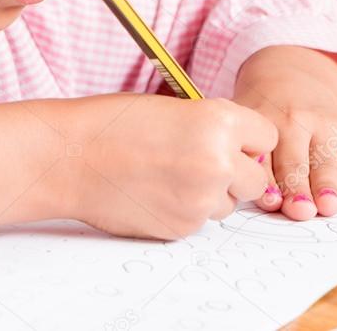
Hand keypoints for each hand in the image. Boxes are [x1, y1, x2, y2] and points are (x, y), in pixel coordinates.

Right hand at [66, 93, 277, 239]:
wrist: (70, 157)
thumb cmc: (112, 124)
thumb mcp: (172, 107)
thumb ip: (211, 126)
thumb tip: (241, 149)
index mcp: (218, 122)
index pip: (267, 137)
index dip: (247, 139)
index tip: (232, 141)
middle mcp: (218, 162)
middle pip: (256, 179)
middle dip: (235, 172)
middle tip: (199, 162)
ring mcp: (201, 200)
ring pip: (227, 204)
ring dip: (208, 194)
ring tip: (166, 175)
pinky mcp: (181, 227)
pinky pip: (198, 221)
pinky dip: (181, 209)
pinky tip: (151, 191)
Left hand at [232, 46, 336, 220]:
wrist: (289, 79)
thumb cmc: (262, 117)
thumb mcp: (247, 127)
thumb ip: (249, 160)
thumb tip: (261, 202)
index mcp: (261, 125)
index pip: (263, 159)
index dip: (266, 182)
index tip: (272, 203)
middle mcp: (293, 123)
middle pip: (294, 161)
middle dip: (296, 187)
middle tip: (300, 210)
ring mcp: (324, 126)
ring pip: (326, 160)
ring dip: (327, 185)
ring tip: (328, 206)